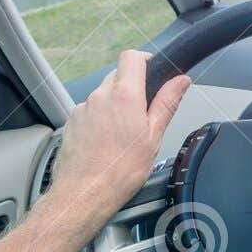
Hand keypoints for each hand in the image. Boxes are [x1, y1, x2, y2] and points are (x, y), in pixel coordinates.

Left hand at [51, 50, 191, 216]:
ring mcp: (82, 109)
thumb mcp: (153, 137)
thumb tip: (180, 80)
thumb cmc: (120, 172)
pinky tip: (104, 143)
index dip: (144, 59)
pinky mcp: (71, 122)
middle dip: (131, 88)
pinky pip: (89, 112)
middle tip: (141, 113)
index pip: (132, 58)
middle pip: (117, 76)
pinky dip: (98, 120)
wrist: (84, 194)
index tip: (152, 70)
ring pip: (102, 96)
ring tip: (121, 135)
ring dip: (113, 106)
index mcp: (124, 97)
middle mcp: (100, 97)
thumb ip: (167, 103)